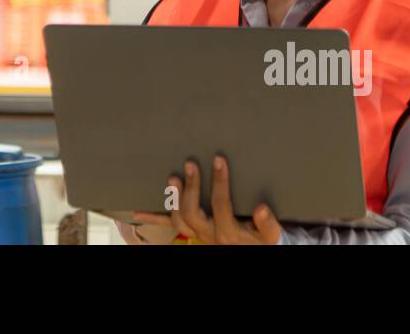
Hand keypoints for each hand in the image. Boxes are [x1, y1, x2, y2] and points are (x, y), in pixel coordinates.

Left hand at [131, 155, 282, 244]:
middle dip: (190, 188)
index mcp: (229, 232)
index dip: (219, 182)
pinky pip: (169, 227)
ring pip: (178, 221)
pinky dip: (153, 218)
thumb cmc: (264, 238)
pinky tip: (138, 211)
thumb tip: (261, 209)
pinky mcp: (192, 233)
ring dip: (173, 199)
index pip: (221, 205)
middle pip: (193, 212)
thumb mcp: (271, 233)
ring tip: (172, 178)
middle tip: (190, 164)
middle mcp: (210, 235)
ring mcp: (198, 235)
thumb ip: (268, 224)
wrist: (256, 249)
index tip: (218, 159)